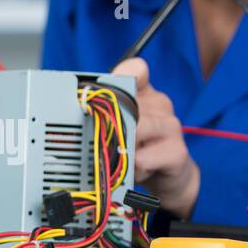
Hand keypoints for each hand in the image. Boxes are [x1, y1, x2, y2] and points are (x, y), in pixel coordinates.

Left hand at [115, 57, 199, 217]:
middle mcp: (161, 104)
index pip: (136, 70)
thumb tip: (70, 116)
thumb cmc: (139, 150)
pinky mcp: (177, 150)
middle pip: (125, 108)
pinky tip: (139, 170)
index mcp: (145, 94)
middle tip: (108, 146)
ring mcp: (172, 126)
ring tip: (126, 159)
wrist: (170, 177)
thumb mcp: (119, 129)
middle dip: (111, 131)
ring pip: (133, 132)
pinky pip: (142, 159)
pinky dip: (133, 169)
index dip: (120, 77)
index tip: (104, 94)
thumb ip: (101, 117)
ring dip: (121, 152)